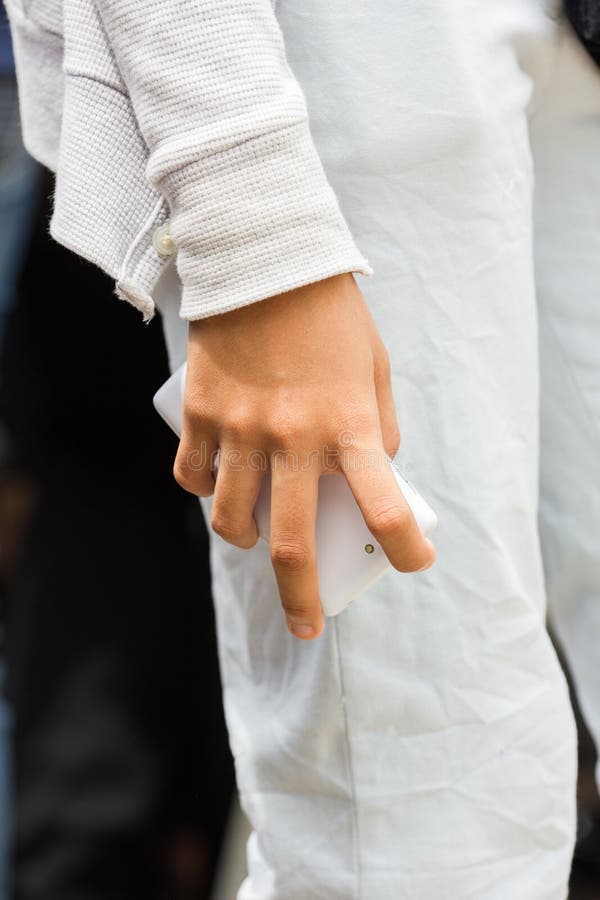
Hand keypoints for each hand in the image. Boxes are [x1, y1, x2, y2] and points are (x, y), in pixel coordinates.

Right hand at [174, 273, 434, 638]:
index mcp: (349, 426)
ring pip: (231, 519)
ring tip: (254, 540)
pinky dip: (202, 491)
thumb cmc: (331, 315)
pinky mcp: (201, 413)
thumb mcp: (375, 368)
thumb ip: (379, 423)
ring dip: (244, 542)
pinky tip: (214, 487)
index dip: (403, 549)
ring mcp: (240, 429)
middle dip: (302, 600)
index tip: (413, 563)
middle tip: (309, 628)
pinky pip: (191, 475)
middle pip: (292, 546)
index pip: (383, 506)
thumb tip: (376, 468)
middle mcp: (293, 438)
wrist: (266, 259)